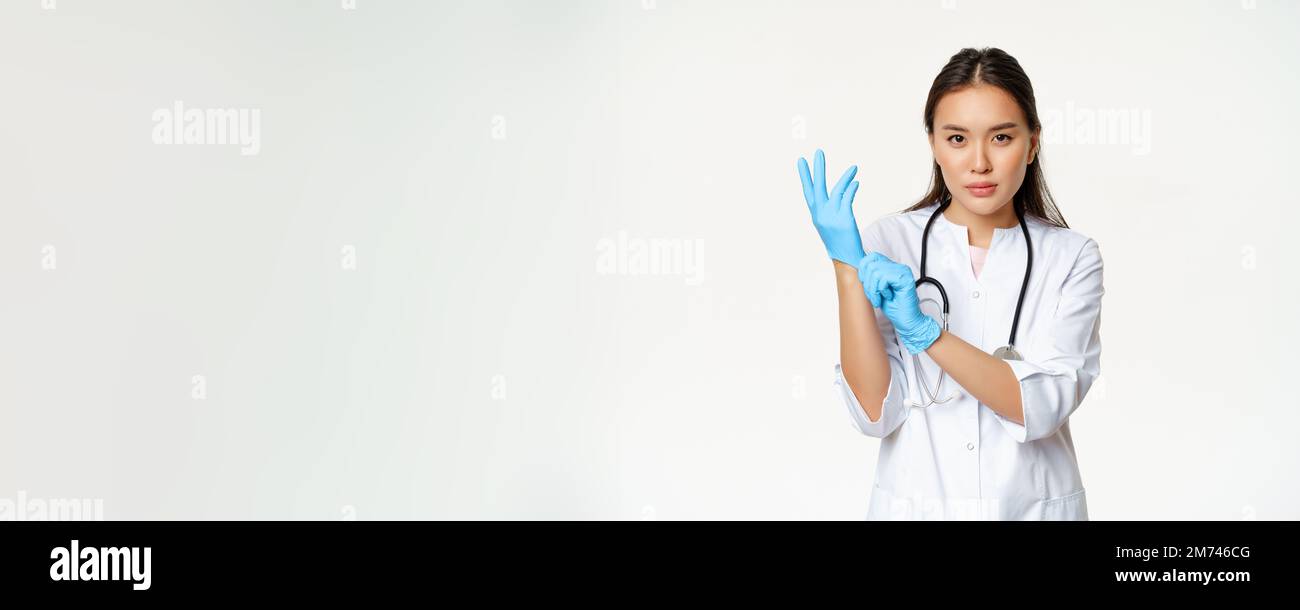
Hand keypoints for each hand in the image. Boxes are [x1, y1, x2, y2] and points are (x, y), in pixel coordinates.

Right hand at [797, 149, 862, 264]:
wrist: (846, 258)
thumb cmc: (840, 241)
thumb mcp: (830, 223)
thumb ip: (832, 207)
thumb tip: (845, 189)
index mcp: (816, 214)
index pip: (808, 191)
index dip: (805, 176)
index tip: (801, 161)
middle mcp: (821, 214)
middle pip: (817, 187)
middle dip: (818, 169)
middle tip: (818, 152)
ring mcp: (832, 217)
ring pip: (837, 191)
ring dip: (845, 177)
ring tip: (854, 167)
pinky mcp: (844, 219)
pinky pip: (848, 198)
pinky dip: (852, 189)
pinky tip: (856, 182)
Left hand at [857, 252, 940, 354]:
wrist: (906, 320)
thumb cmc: (892, 307)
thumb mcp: (875, 289)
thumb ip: (869, 277)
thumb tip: (857, 268)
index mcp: (890, 267)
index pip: (871, 257)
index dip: (863, 270)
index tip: (865, 285)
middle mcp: (897, 266)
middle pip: (871, 264)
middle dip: (867, 283)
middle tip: (873, 296)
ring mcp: (902, 271)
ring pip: (876, 272)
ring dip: (873, 289)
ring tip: (879, 298)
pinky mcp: (905, 278)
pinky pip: (884, 278)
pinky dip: (881, 290)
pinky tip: (887, 297)